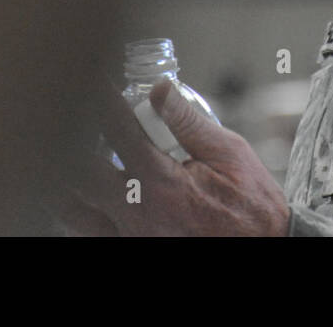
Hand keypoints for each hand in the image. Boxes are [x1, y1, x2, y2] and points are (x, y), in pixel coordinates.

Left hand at [64, 79, 290, 235]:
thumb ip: (187, 120)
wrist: (266, 248)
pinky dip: (80, 213)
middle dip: (69, 141)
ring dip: (66, 182)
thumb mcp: (229, 153)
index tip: (90, 80)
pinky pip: (88, 234)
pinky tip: (90, 196)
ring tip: (72, 158)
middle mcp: (138, 216)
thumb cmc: (251, 206)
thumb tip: (159, 89)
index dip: (98, 99)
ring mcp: (130, 240)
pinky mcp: (131, 252)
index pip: (116, 131)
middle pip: (77, 175)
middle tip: (71, 119)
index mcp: (162, 184)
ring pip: (72, 212)